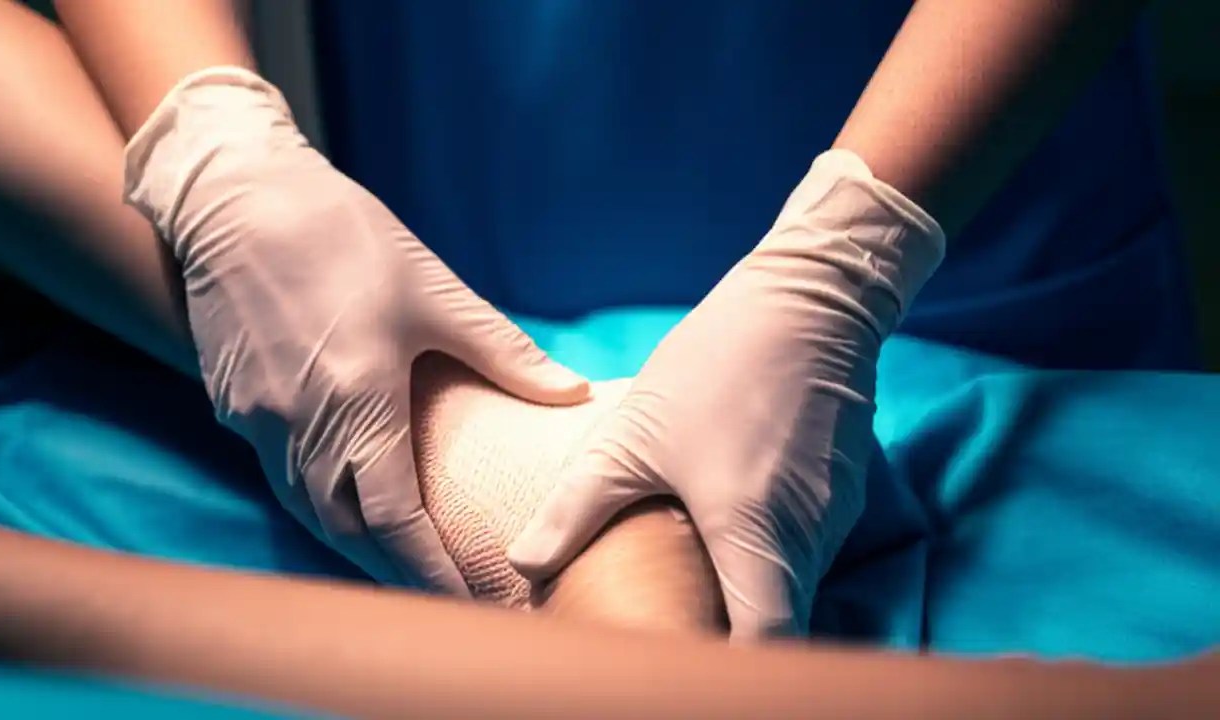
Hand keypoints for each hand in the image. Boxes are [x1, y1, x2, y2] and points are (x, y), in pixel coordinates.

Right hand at [125, 68, 588, 593]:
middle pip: (344, 529)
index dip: (431, 568)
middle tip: (438, 589)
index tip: (467, 602)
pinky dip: (314, 496)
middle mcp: (298, 424)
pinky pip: (275, 471)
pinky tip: (342, 492)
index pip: (395, 519)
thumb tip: (569, 393)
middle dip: (391, 568)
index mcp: (356, 402)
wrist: (237, 194)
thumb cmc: (343, 236)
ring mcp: (255, 417)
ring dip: (349, 539)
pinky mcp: (230, 402)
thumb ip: (503, 352)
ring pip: (303, 506)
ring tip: (394, 558)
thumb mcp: (434, 292)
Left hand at [509, 151, 943, 637]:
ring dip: (746, 605)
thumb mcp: (631, 438)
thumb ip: (575, 509)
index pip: (762, 649)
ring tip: (687, 600)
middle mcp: (808, 541)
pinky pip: (802, 556)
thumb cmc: (718, 364)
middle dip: (727, 648)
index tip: (678, 674)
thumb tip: (522, 566)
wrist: (809, 297)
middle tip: (668, 642)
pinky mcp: (839, 496)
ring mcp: (832, 519)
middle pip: (778, 632)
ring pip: (792, 593)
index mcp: (756, 536)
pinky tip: (722, 543)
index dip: (725, 676)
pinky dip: (765, 567)